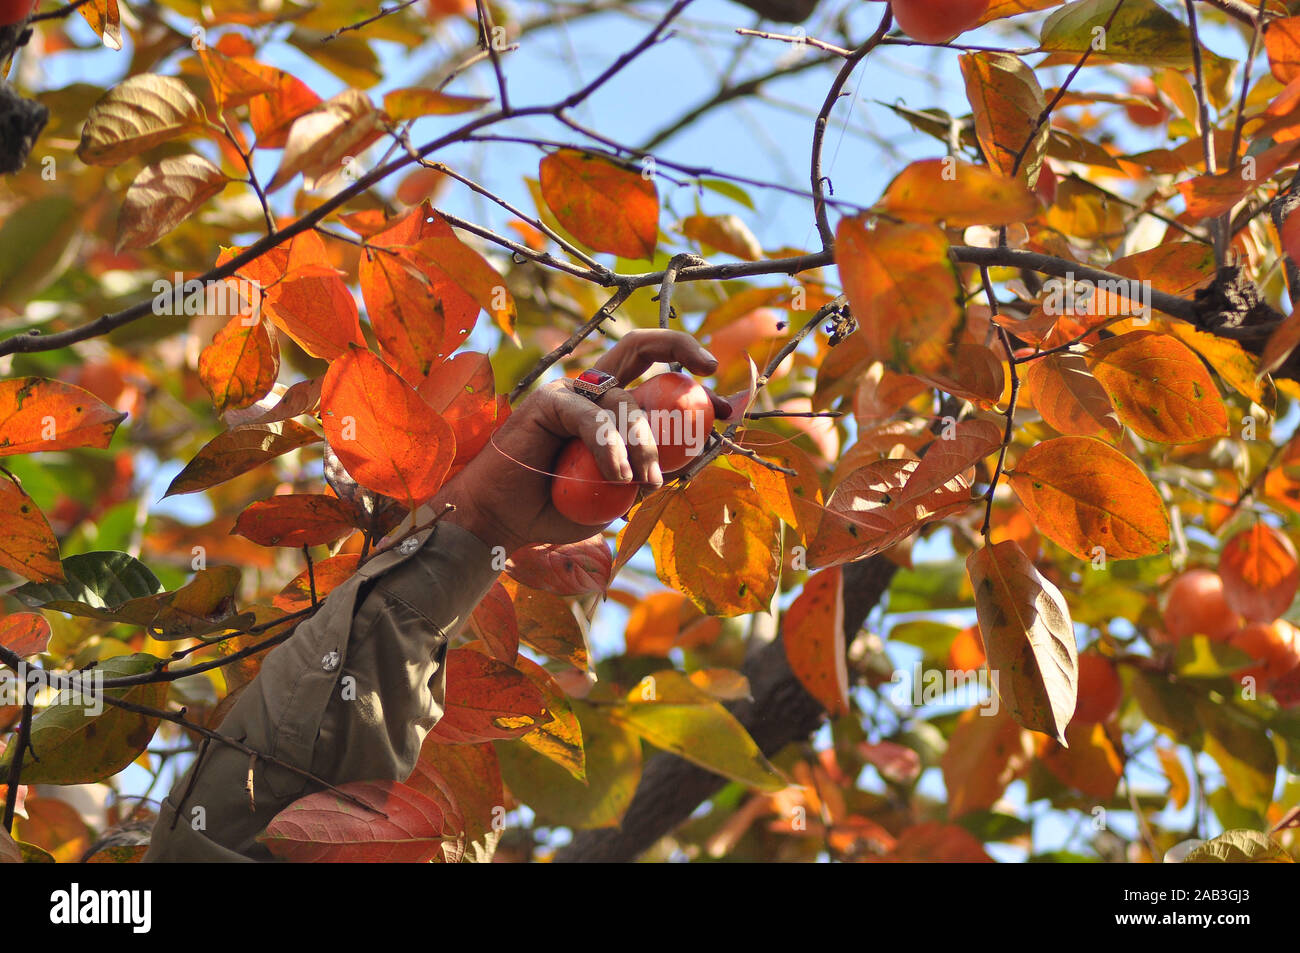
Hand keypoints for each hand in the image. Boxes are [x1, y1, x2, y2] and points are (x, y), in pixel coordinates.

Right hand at [429, 329, 731, 551]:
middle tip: (710, 374)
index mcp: (611, 405)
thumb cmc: (560, 510)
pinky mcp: (548, 403)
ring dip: (647, 444)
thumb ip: (651, 469)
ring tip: (648, 482)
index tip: (726, 406)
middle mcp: (593, 390)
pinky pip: (594, 420)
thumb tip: (699, 455)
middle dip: (681, 347)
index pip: (656, 371)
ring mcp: (570, 393)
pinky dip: (612, 448)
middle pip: (641, 345)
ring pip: (626, 401)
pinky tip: (619, 476)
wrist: (505, 522)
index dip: (693, 379)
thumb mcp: (620, 491)